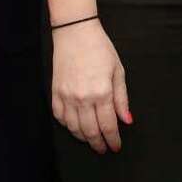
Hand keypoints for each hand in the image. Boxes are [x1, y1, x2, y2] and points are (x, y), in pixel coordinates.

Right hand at [50, 20, 130, 153]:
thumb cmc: (100, 49)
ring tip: (91, 140)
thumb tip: (127, 120)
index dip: (113, 140)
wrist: (75, 32)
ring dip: (83, 138)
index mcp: (102, 93)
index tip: (116, 146)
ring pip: (74, 128)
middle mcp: (83, 98)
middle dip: (99, 144)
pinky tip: (75, 127)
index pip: (108, 126)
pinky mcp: (55, 92)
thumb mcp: (118, 71)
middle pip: (91, 131)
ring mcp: (66, 96)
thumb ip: (121, 98)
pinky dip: (68, 126)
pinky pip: (59, 117)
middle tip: (104, 149)